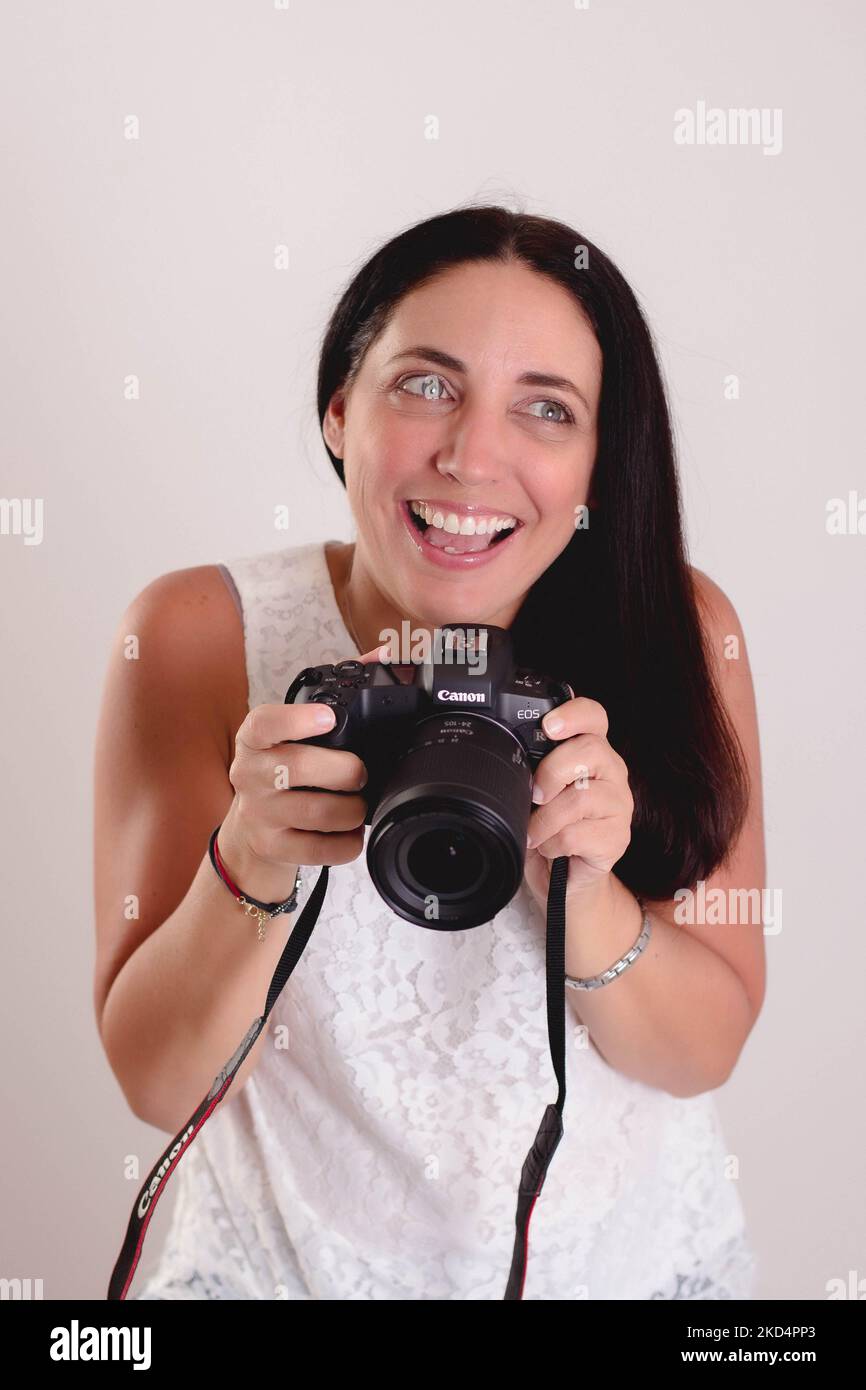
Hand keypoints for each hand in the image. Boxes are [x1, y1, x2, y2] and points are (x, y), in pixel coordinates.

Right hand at [219, 645, 384, 894]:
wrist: (254, 830)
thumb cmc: (286, 769)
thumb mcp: (296, 733)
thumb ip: (338, 693)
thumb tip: (385, 657)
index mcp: (255, 738)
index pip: (264, 723)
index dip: (296, 719)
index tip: (328, 717)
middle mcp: (251, 773)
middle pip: (297, 768)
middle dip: (344, 771)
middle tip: (361, 773)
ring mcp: (259, 814)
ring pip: (316, 812)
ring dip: (352, 809)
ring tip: (360, 804)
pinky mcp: (272, 847)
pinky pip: (318, 849)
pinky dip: (346, 843)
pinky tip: (351, 832)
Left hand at [523, 696, 633, 906]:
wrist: (566, 881)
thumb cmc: (549, 828)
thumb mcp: (536, 792)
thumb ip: (531, 770)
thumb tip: (503, 759)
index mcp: (591, 751)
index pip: (594, 717)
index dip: (574, 714)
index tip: (549, 726)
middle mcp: (611, 772)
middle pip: (589, 750)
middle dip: (552, 772)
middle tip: (535, 795)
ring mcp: (619, 805)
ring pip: (580, 797)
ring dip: (545, 819)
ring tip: (535, 832)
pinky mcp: (617, 838)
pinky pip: (577, 834)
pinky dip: (553, 844)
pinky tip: (550, 848)